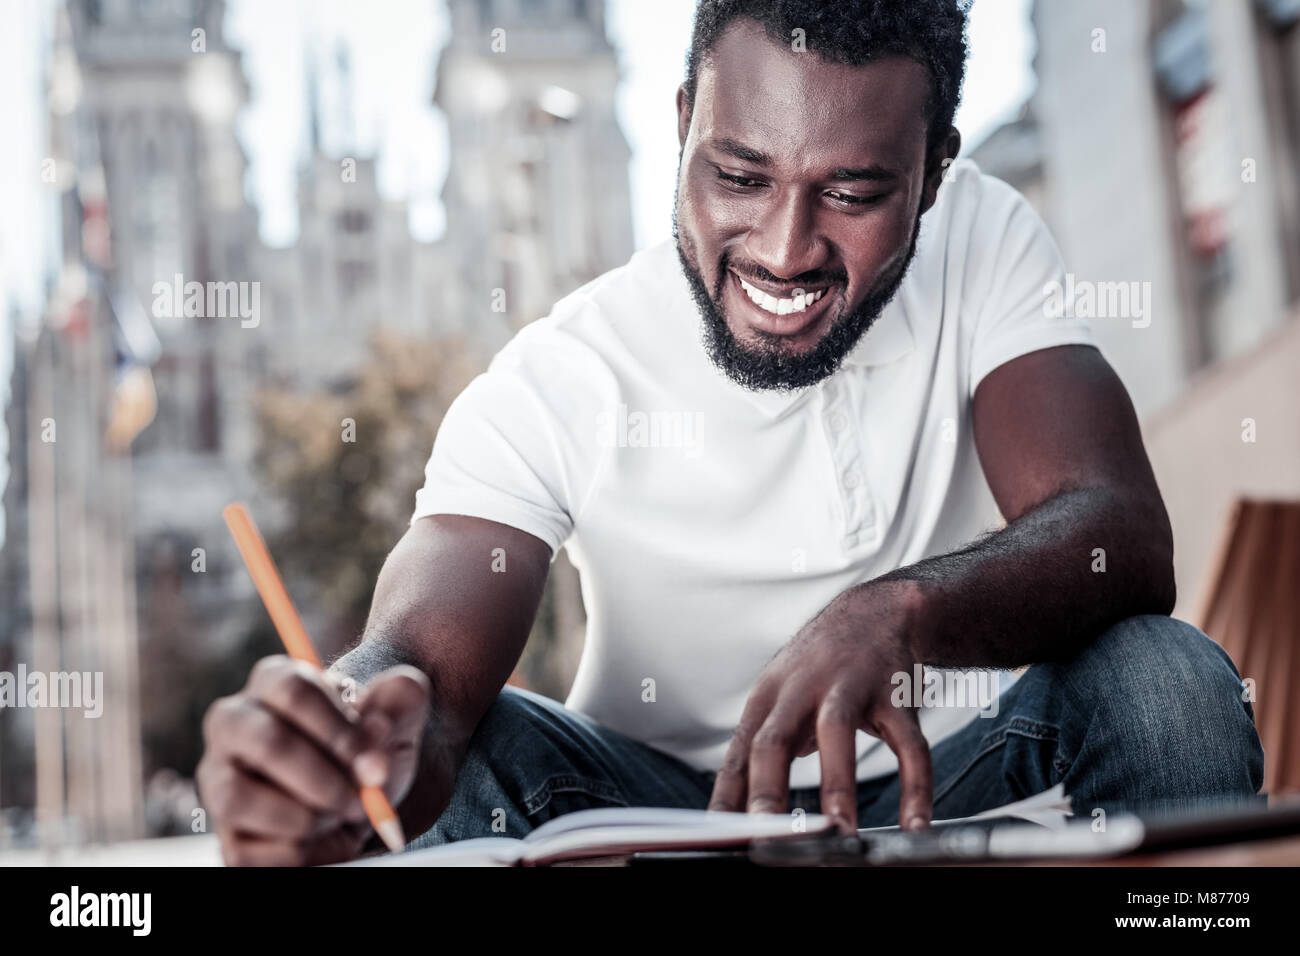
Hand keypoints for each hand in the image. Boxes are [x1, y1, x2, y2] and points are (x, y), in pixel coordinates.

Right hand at [197, 655, 430, 865]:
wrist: (362, 808)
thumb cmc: (369, 754)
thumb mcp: (398, 724)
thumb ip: (401, 703)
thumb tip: (375, 723)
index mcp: (275, 682)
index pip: (294, 690)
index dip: (340, 730)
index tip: (373, 763)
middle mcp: (234, 723)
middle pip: (268, 742)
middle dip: (325, 779)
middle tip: (361, 799)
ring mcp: (218, 777)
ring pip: (238, 797)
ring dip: (306, 817)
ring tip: (337, 816)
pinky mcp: (225, 832)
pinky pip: (246, 849)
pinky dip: (298, 852)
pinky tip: (320, 839)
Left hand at [707, 580, 932, 832]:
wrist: (875, 612)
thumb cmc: (817, 672)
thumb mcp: (778, 702)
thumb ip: (756, 757)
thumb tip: (725, 818)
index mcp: (767, 699)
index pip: (739, 754)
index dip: (729, 797)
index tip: (720, 838)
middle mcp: (802, 690)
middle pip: (774, 740)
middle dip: (768, 790)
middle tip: (767, 837)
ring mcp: (850, 688)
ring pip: (837, 733)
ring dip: (837, 784)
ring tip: (840, 832)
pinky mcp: (896, 695)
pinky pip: (909, 744)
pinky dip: (915, 785)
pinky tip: (915, 823)